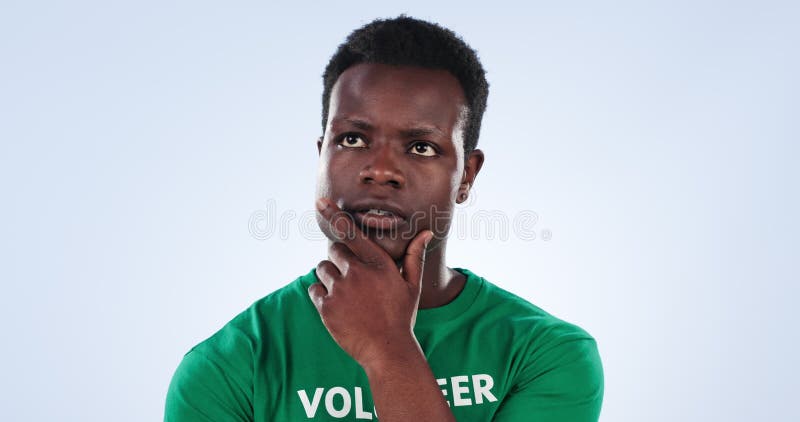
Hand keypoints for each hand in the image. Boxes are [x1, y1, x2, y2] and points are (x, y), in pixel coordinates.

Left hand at [308, 198, 433, 366]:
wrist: (387, 351)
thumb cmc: (401, 316)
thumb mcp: (412, 286)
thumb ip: (414, 256)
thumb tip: (426, 232)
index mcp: (378, 263)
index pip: (350, 231)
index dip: (333, 214)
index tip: (320, 201)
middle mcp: (357, 272)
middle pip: (334, 250)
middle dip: (340, 259)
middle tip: (353, 278)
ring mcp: (340, 290)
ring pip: (322, 269)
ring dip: (330, 276)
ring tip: (347, 295)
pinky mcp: (326, 307)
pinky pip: (314, 290)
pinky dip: (322, 295)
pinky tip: (338, 307)